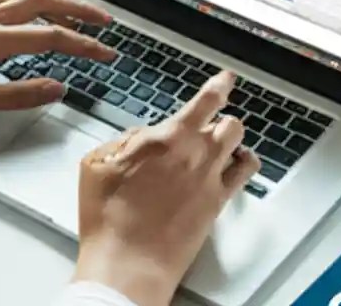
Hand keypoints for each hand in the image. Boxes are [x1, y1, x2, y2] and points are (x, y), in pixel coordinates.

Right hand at [73, 72, 259, 305]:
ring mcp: (210, 179)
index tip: (225, 79)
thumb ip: (123, 141)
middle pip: (227, 121)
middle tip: (212, 117)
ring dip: (231, 136)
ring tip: (221, 139)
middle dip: (219, 116)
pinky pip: (245, 173)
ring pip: (238, 141)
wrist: (128, 262)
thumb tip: (141, 136)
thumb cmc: (108, 219)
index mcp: (165, 138)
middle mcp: (195, 154)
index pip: (206, 101)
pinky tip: (234, 164)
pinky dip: (243, 162)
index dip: (219, 85)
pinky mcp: (217, 204)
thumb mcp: (96, 165)